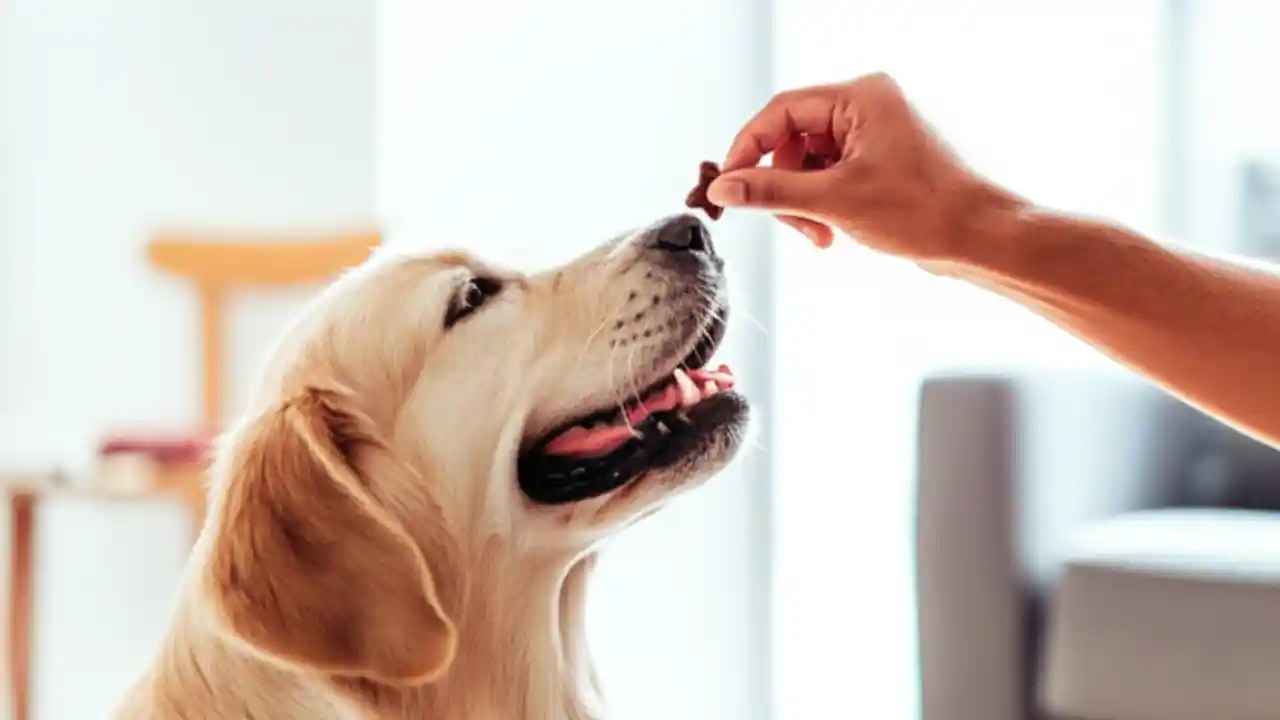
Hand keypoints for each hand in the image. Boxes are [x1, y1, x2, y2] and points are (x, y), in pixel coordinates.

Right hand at [709, 73, 1020, 256]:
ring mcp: (875, 134)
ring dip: (803, 202)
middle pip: (793, 140)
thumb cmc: (926, 211)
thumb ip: (771, 191)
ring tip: (821, 234)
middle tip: (792, 223)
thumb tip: (723, 188)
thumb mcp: (835, 201)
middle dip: (784, 186)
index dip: (748, 149)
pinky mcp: (880, 161)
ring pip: (809, 163)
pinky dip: (823, 205)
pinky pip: (830, 176)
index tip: (728, 186)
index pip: (781, 112)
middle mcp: (869, 107)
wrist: (981, 238)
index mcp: (861, 97)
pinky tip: (834, 231)